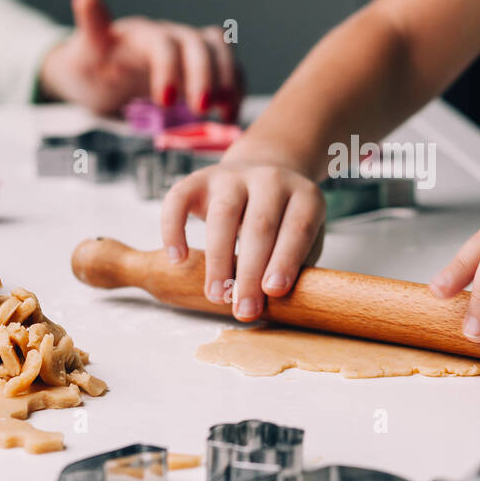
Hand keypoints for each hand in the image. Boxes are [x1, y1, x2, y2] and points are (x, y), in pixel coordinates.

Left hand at [37, 0, 240, 117]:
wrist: (102, 71)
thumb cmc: (94, 63)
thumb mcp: (85, 51)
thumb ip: (92, 26)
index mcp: (146, 34)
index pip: (165, 43)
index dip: (169, 69)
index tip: (165, 102)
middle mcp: (174, 36)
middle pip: (200, 45)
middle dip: (205, 76)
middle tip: (200, 109)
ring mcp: (191, 51)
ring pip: (221, 53)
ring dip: (228, 80)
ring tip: (223, 112)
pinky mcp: (204, 69)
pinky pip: (229, 72)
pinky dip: (234, 92)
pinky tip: (228, 117)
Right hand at [161, 151, 325, 318]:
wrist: (266, 171)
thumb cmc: (285, 221)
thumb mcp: (305, 239)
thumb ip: (296, 266)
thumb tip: (279, 305)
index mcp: (305, 196)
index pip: (297, 229)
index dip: (285, 261)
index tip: (273, 292)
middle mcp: (271, 179)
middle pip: (260, 226)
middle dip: (250, 273)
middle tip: (243, 309)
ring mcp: (234, 176)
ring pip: (223, 215)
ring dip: (219, 260)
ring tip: (217, 295)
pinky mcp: (200, 179)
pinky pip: (178, 199)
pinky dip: (174, 229)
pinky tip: (178, 259)